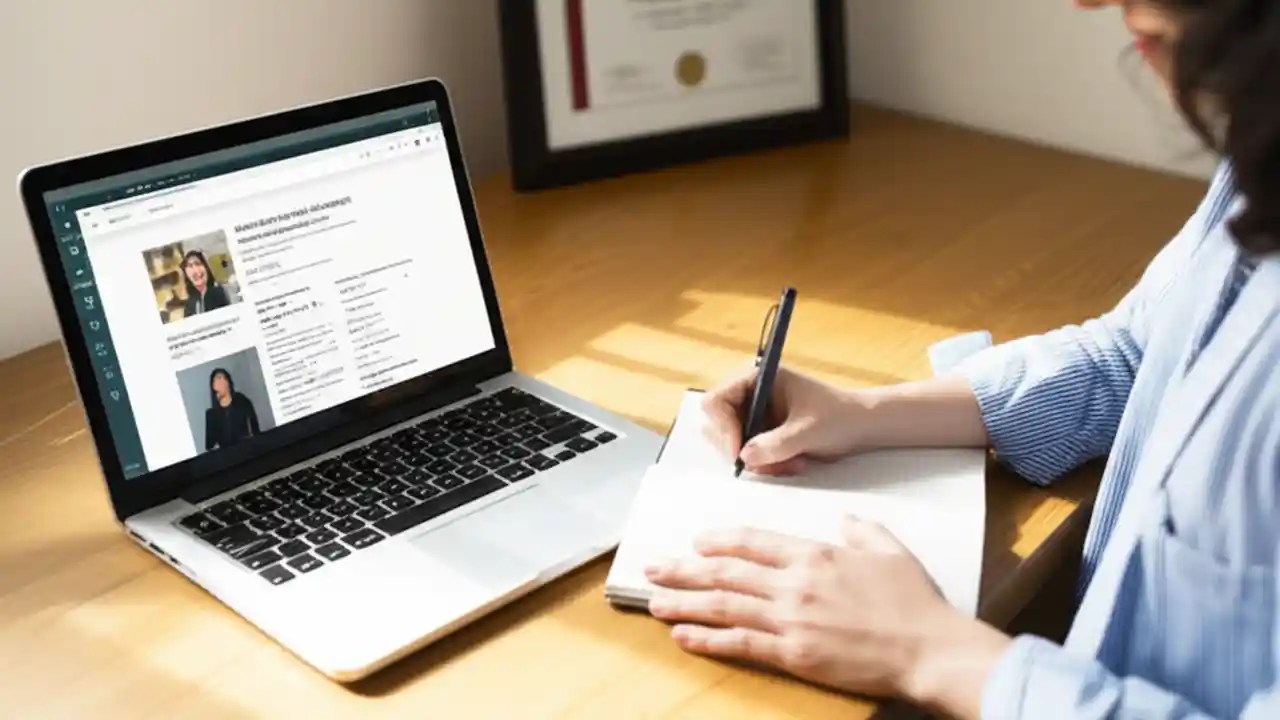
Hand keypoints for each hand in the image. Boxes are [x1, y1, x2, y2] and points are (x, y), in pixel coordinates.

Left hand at [645, 518, 1008, 709]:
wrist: (928, 648)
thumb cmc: (914, 602)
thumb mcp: (888, 549)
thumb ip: (860, 529)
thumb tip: (844, 520)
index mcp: (814, 554)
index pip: (753, 541)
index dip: (719, 541)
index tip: (697, 541)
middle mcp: (794, 583)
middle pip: (726, 572)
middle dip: (684, 569)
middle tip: (654, 568)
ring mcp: (790, 620)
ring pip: (723, 606)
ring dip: (684, 602)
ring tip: (655, 602)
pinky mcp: (793, 654)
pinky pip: (740, 644)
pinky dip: (708, 639)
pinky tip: (684, 636)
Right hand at [702, 366, 863, 474]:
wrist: (862, 426)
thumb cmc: (839, 416)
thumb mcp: (808, 430)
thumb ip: (776, 443)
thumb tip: (744, 457)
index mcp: (757, 377)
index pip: (717, 400)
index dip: (723, 428)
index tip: (739, 453)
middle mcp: (750, 393)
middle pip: (718, 425)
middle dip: (742, 450)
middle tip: (768, 465)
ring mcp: (754, 414)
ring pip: (732, 444)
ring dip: (757, 461)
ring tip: (789, 465)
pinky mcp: (762, 433)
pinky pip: (748, 454)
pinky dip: (766, 465)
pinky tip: (791, 464)